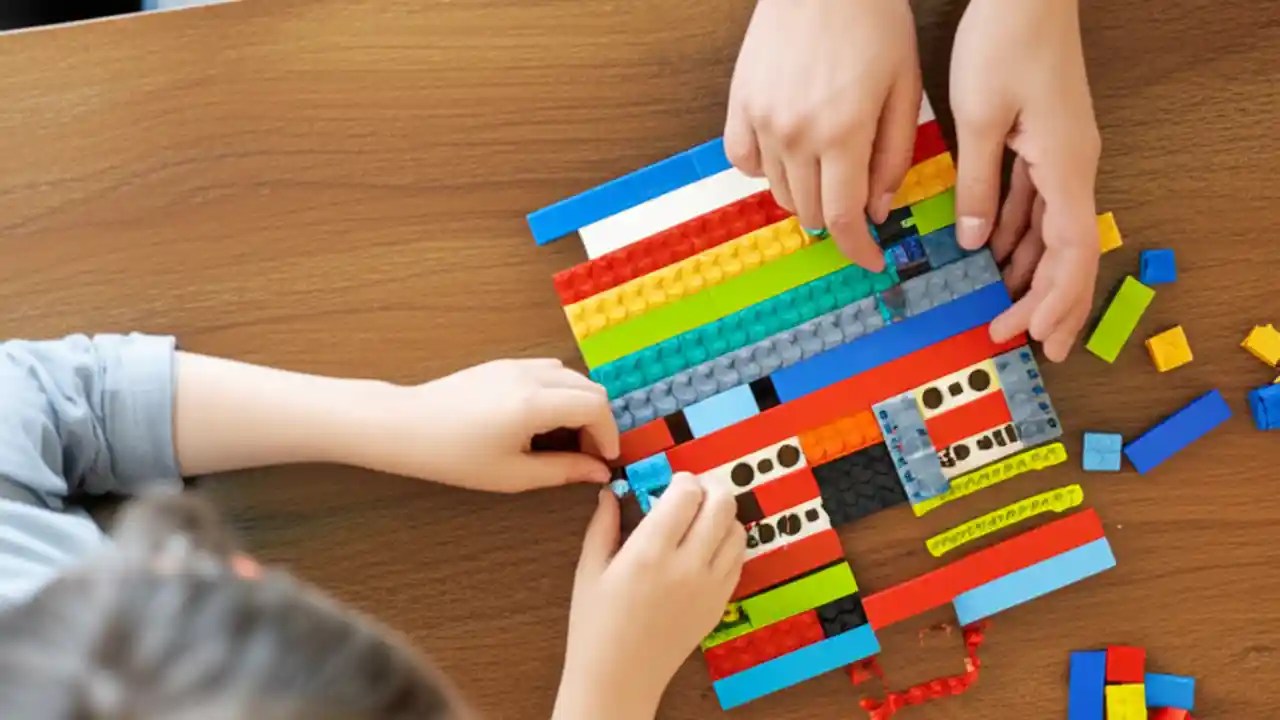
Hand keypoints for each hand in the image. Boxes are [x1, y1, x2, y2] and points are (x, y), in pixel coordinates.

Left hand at [356, 359, 618, 491]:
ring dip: (580, 404)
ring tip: (566, 437)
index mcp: (535, 403)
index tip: (605, 460)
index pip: (595, 407)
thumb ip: (562, 471)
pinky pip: (549, 370)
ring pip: (571, 376)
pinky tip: (543, 419)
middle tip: (588, 453)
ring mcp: (517, 365)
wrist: (406, 426)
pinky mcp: (504, 363)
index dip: (609, 434)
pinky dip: (561, 392)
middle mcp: (532, 376)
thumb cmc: (455, 457)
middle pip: (590, 387)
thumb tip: (599, 472)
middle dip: (599, 420)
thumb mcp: (512, 474)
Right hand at [553, 474, 744, 719]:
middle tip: (696, 491)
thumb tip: (611, 493)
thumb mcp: (589, 569)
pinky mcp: (719, 604)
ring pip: (737, 530)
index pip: (687, 494)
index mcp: (649, 552)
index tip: (673, 483)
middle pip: (722, 505)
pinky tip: (708, 545)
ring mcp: (709, 586)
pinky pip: (738, 560)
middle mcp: (686, 566)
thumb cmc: (596, 625)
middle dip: (711, 488)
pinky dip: (729, 544)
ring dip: (723, 515)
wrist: (619, 678)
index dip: (684, 479)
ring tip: (703, 517)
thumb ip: (603, 525)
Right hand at [724, 0, 921, 270]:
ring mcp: (763, 121)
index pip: (843, 218)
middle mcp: (797, 135)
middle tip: (854, 203)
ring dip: (805, 194)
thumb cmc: (874, 23)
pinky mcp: (740, 104)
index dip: (858, 248)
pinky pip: (744, 161)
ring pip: (779, 191)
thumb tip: (878, 208)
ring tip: (826, 171)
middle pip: (809, 211)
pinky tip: (787, 155)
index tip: (871, 260)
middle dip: (836, 219)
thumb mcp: (905, 88)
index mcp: (844, 134)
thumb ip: (893, 155)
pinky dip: (766, 170)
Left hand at [950, 0, 1101, 361]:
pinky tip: (995, 254)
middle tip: (1022, 341)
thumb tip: (976, 240)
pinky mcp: (1047, 144)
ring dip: (1031, 273)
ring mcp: (1062, 155)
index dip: (1052, 300)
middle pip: (1069, 252)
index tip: (1026, 333)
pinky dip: (1018, 235)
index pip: (1071, 254)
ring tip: (1005, 309)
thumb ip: (978, 184)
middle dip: (1048, 302)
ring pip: (1053, 232)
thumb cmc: (1005, 44)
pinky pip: (1036, 203)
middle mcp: (1073, 166)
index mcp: (1066, 166)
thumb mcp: (980, 119)